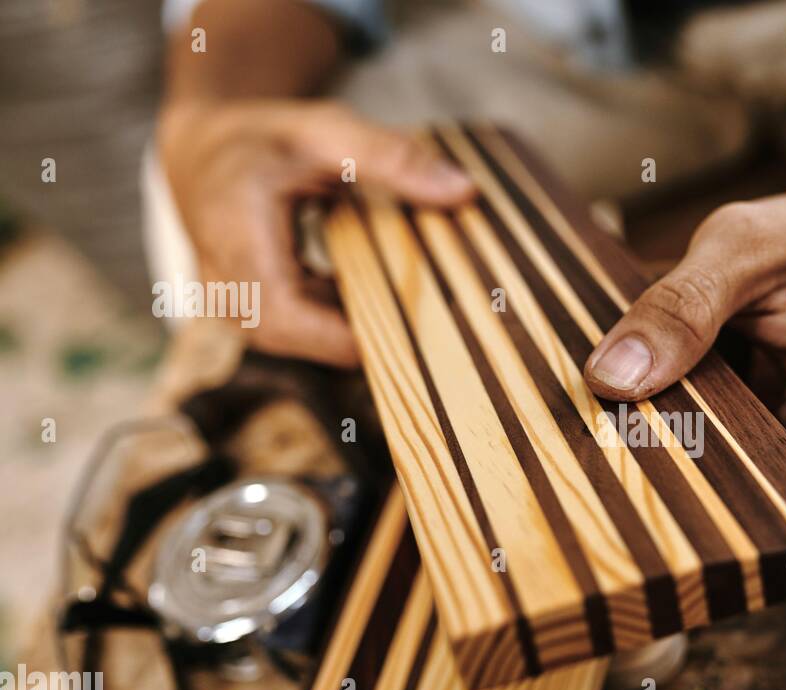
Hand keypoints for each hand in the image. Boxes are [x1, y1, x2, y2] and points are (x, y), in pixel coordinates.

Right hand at [157, 100, 475, 365]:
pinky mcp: (251, 319)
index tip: (418, 325)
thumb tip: (464, 190)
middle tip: (432, 325)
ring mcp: (236, 309)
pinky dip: (342, 321)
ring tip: (410, 308)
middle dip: (367, 335)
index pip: (290, 317)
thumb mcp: (326, 130)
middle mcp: (228, 287)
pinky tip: (379, 298)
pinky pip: (301, 337)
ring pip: (304, 345)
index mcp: (237, 240)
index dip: (352, 333)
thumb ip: (392, 158)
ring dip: (357, 329)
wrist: (203, 153)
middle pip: (303, 341)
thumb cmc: (264, 138)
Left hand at [584, 185, 785, 492]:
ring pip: (746, 498)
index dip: (705, 491)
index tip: (637, 455)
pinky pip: (747, 479)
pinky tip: (694, 405)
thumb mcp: (742, 243)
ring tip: (673, 396)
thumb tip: (612, 380)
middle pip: (761, 506)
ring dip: (696, 456)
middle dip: (689, 470)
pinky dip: (710, 446)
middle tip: (632, 417)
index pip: (784, 497)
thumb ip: (680, 306)